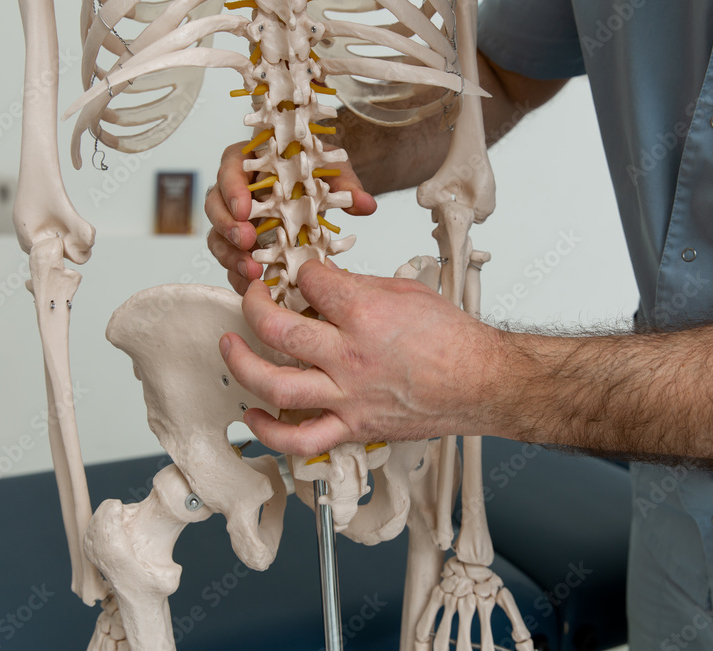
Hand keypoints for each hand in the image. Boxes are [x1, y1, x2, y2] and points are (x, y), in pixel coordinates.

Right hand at [205, 141, 377, 294]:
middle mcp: (235, 192)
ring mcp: (235, 221)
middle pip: (214, 206)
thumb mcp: (331, 171)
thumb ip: (345, 185)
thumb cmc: (312, 173)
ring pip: (217, 237)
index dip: (233, 190)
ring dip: (231, 255)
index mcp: (251, 163)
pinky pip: (231, 262)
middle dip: (228, 226)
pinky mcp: (240, 247)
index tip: (246, 209)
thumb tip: (365, 204)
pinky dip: (239, 274)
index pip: (230, 169)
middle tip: (247, 241)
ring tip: (253, 270)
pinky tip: (255, 285)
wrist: (313, 189)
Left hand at [219, 261, 505, 455]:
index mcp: (366, 314)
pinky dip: (268, 432)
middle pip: (276, 329)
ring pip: (274, 386)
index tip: (300, 275)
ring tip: (231, 346)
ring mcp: (347, 396)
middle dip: (254, 305)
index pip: (310, 282)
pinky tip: (252, 416)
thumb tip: (323, 284)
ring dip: (242, 364)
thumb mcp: (407, 292)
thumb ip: (359, 287)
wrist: (481, 384)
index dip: (300, 272)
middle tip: (253, 297)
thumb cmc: (453, 340)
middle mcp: (350, 356)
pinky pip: (299, 439)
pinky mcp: (352, 427)